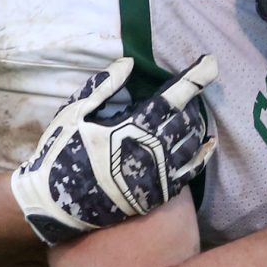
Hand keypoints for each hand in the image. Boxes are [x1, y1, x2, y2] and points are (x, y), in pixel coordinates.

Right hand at [11, 55, 217, 244]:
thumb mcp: (74, 112)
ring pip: (191, 143)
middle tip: (192, 90)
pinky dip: (202, 156)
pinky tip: (207, 145)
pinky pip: (190, 173)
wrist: (55, 203)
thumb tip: (129, 63)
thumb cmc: (61, 152)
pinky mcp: (158, 194)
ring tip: (195, 113)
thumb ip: (103, 86)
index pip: (173, 96)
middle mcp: (151, 149)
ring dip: (196, 125)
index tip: (211, 62)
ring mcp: (158, 174)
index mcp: (132, 126)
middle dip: (193, 101)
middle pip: (186, 119)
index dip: (195, 77)